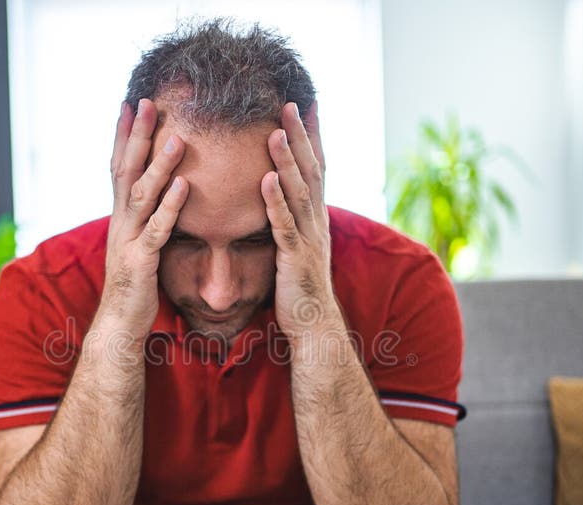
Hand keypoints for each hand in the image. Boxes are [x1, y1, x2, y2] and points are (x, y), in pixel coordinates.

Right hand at [102, 99, 187, 338]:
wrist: (119, 324)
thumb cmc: (134, 286)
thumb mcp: (137, 245)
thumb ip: (144, 219)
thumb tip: (156, 196)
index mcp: (120, 217)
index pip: (119, 167)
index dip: (124, 136)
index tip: (130, 104)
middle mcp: (120, 222)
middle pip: (126, 171)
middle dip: (136, 136)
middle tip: (146, 102)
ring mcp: (129, 240)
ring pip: (142, 195)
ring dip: (158, 165)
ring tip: (176, 137)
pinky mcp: (142, 261)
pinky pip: (158, 229)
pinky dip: (170, 206)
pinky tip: (185, 186)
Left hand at [261, 101, 341, 338]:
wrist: (313, 324)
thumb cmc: (300, 287)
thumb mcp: (298, 245)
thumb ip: (293, 218)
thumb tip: (282, 195)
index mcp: (317, 216)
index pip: (317, 167)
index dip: (313, 136)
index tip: (307, 104)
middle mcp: (317, 221)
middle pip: (311, 170)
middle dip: (301, 135)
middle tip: (291, 102)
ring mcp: (308, 238)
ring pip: (299, 192)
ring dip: (287, 161)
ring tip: (277, 131)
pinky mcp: (294, 257)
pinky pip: (284, 225)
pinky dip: (275, 202)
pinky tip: (265, 180)